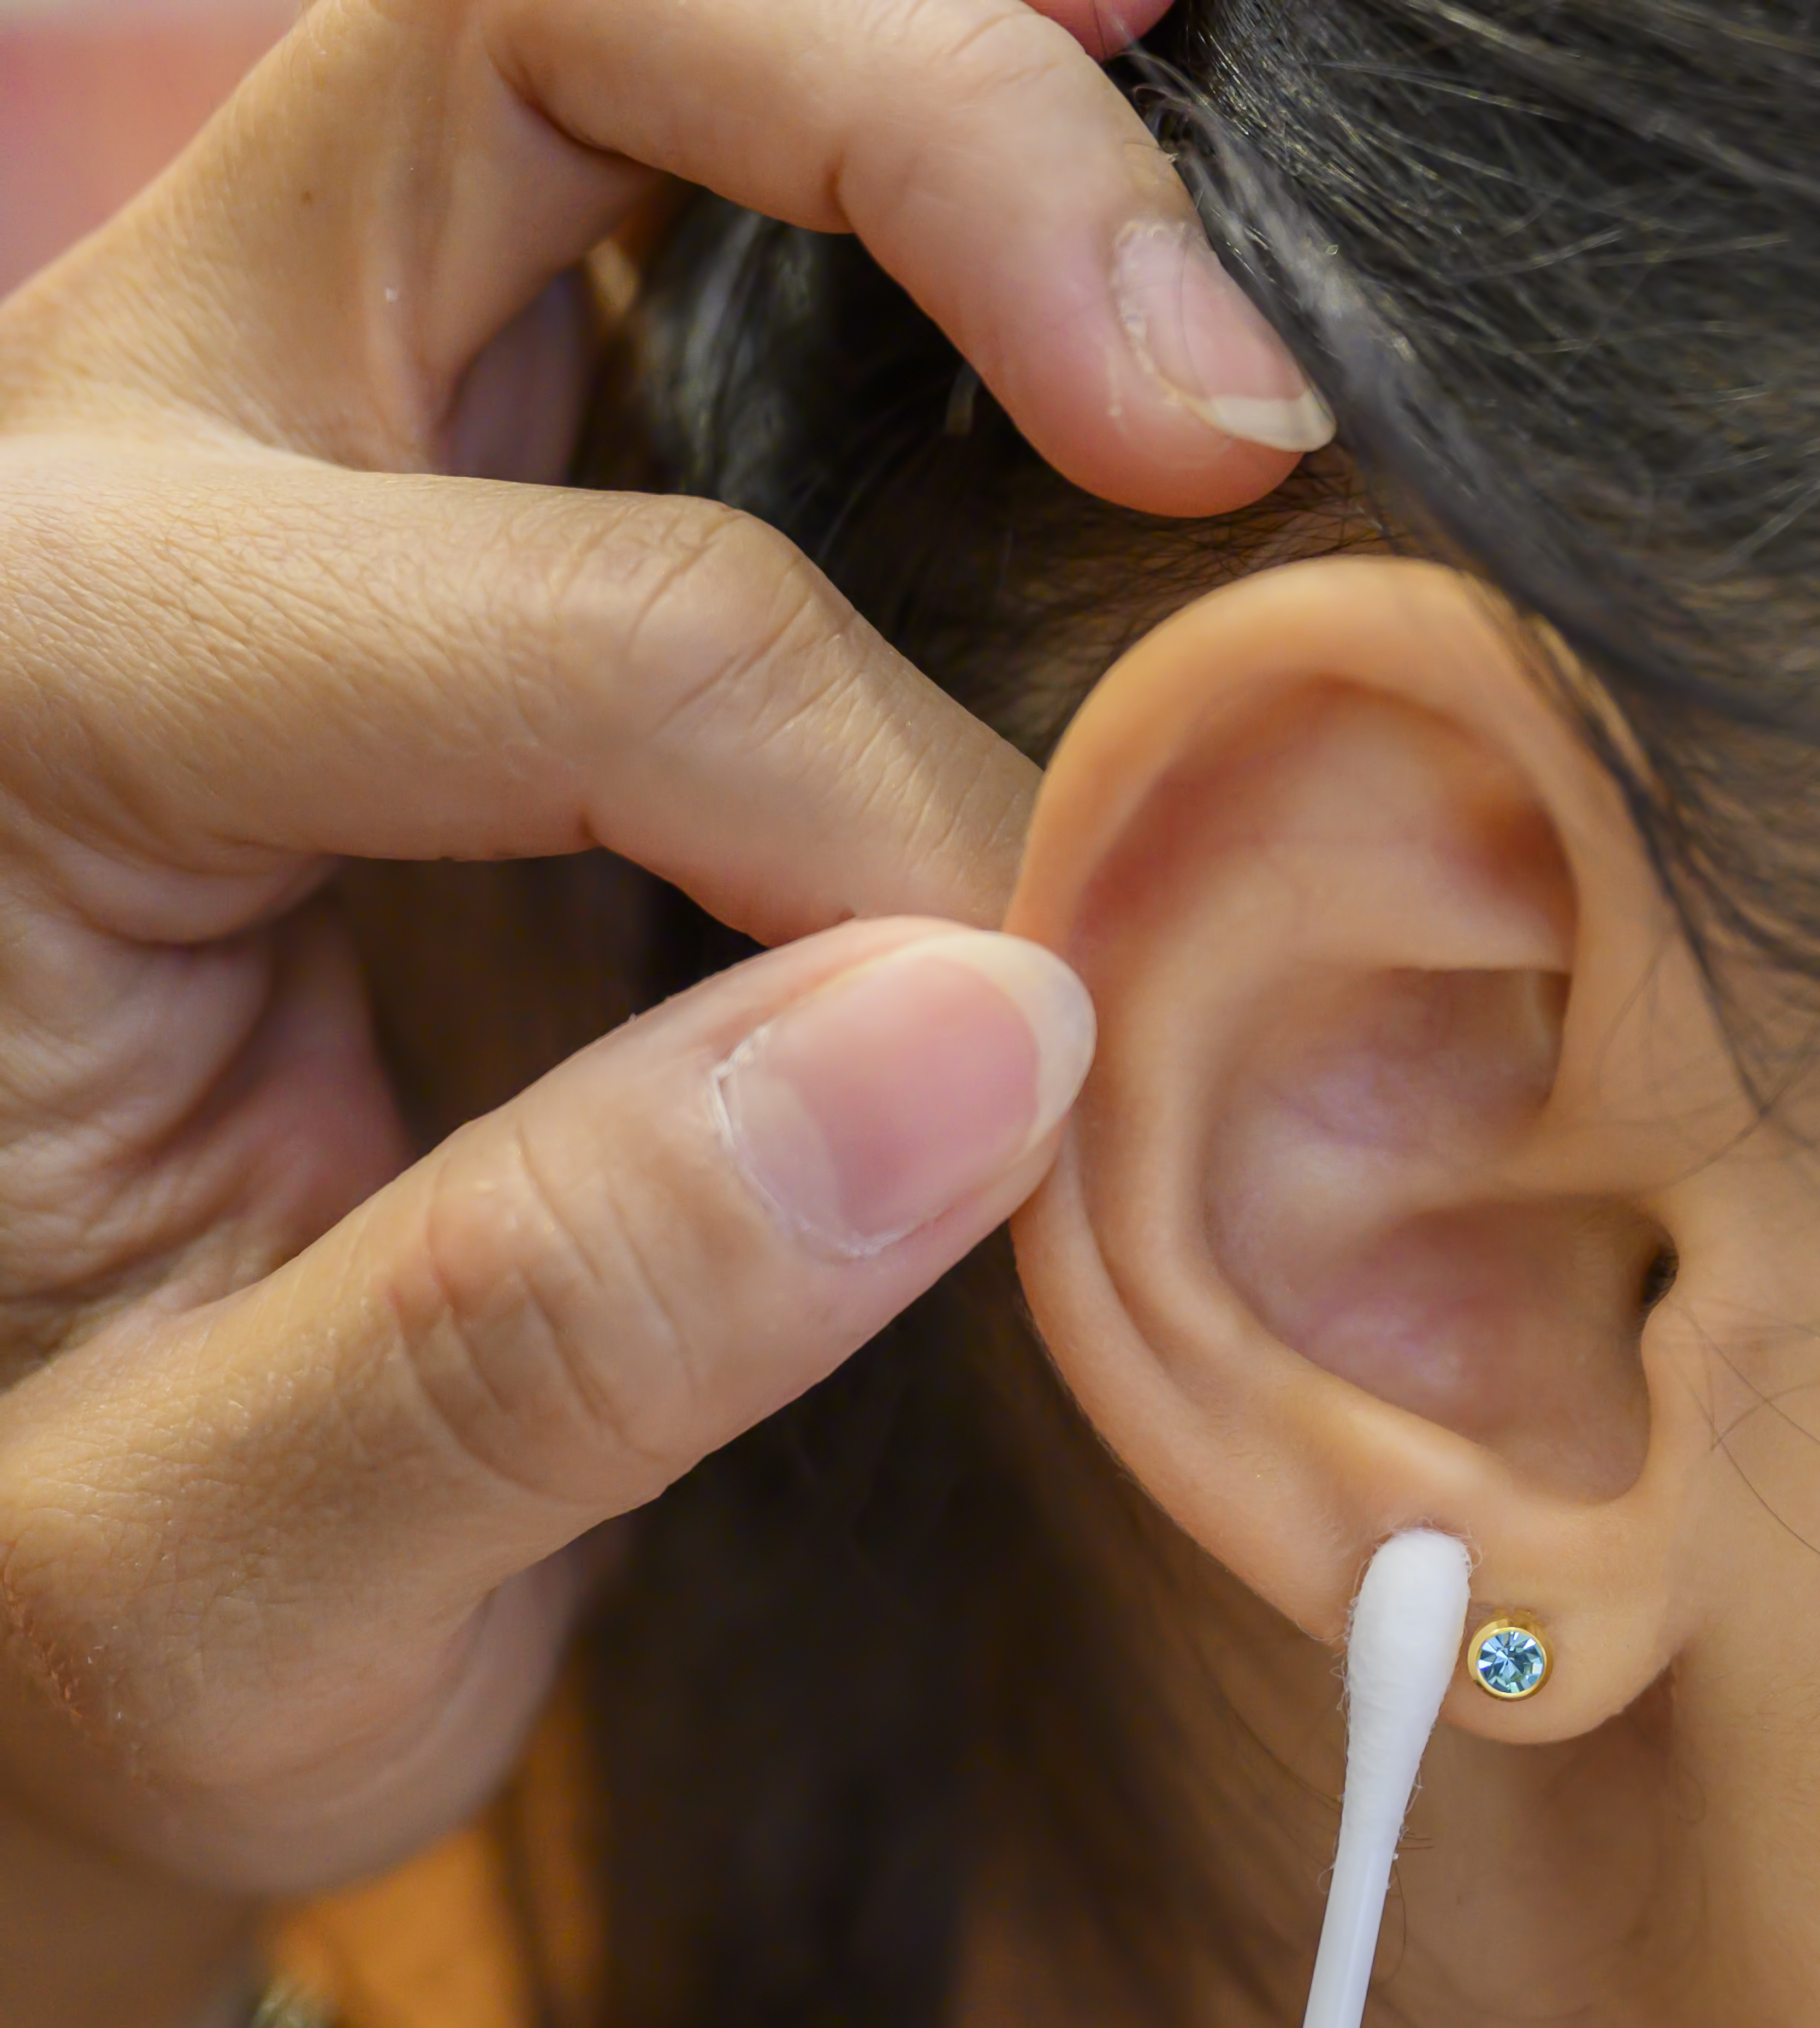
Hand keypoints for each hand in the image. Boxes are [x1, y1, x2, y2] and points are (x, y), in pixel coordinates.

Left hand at [0, 0, 1327, 1926]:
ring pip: (582, 51)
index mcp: (0, 709)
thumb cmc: (71, 1597)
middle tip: (1215, 432)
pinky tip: (1096, 224)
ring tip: (1196, 345)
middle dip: (932, 149)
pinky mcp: (382, 466)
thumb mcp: (227, 1598)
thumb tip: (1007, 1031)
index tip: (1078, 1089)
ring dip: (928, 109)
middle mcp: (88, 474)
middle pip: (523, 52)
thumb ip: (547, 1336)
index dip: (926, 848)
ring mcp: (229, 424)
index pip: (617, 639)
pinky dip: (883, 155)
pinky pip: (635, 180)